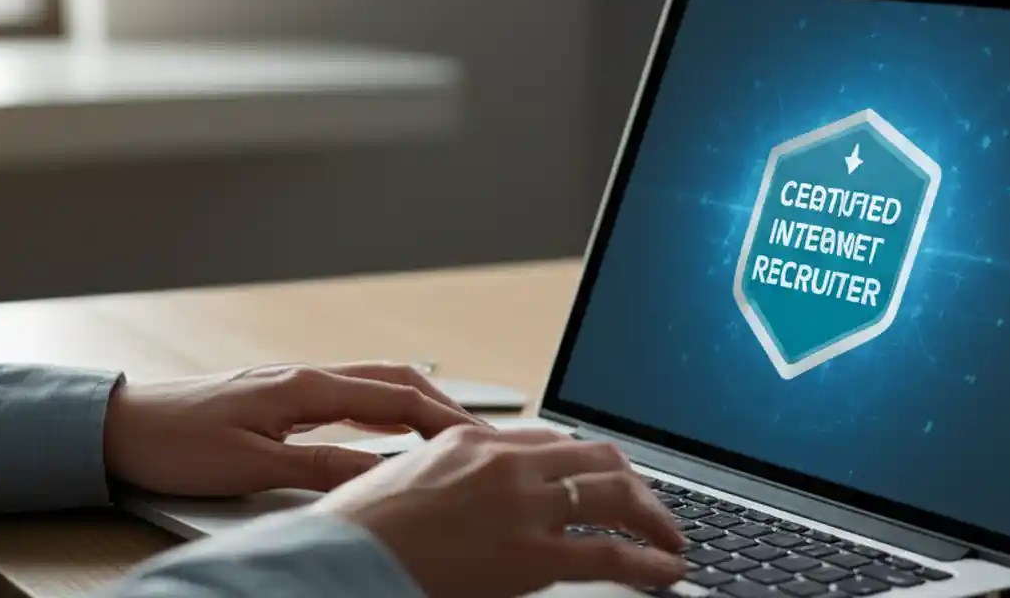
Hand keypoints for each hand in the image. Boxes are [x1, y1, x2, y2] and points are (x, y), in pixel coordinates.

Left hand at [104, 362, 483, 495]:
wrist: (118, 427)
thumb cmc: (174, 443)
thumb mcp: (251, 467)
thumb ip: (320, 469)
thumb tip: (380, 475)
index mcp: (305, 389)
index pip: (395, 398)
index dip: (443, 419)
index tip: (478, 440)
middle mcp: (306, 378)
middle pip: (395, 380)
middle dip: (444, 405)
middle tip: (480, 435)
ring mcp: (295, 385)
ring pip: (375, 385)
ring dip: (418, 403)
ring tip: (450, 432)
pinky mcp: (282, 398)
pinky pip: (351, 396)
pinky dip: (386, 409)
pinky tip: (391, 429)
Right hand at [311, 426, 686, 597]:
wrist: (339, 558)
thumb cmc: (358, 528)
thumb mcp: (407, 476)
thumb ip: (452, 472)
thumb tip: (471, 486)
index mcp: (475, 441)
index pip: (554, 440)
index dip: (590, 463)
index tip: (608, 479)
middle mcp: (506, 463)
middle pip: (597, 457)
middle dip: (635, 483)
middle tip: (651, 509)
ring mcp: (522, 506)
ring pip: (614, 496)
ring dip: (653, 517)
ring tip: (670, 540)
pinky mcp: (530, 555)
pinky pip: (608, 553)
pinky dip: (646, 561)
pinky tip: (663, 570)